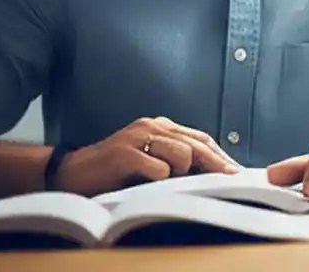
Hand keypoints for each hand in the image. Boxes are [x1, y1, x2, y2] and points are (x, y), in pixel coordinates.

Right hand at [55, 116, 239, 195]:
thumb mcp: (150, 161)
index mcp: (160, 126)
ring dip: (180, 173)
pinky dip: (159, 178)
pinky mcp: (124, 153)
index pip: (200, 138)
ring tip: (165, 182)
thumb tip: (211, 173)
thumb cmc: (114, 172)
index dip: (220, 154)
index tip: (236, 171)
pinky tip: (150, 183)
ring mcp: (137, 137)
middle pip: (196, 144)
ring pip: (182, 154)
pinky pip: (158, 168)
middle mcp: (152, 126)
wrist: (71, 174)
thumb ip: (175, 161)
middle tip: (231, 178)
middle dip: (216, 163)